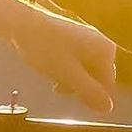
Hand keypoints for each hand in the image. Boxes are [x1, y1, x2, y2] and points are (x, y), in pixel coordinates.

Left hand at [0, 0, 115, 113]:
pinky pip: (76, 62)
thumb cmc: (46, 47)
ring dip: (69, 78)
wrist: (23, 23)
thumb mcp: (68, 74)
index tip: (66, 92)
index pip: (106, 86)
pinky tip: (51, 65)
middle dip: (78, 85)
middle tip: (57, 82)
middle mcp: (102, 44)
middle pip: (97, 78)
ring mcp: (89, 40)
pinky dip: (65, 68)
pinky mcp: (75, 39)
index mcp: (106, 51)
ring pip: (85, 72)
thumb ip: (89, 92)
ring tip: (51, 72)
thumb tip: (108, 109)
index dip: (87, 94)